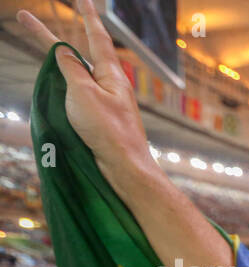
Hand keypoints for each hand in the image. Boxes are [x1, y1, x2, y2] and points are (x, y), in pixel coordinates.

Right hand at [18, 0, 157, 182]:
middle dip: (49, 38)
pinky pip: (76, 96)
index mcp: (111, 74)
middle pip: (75, 54)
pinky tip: (54, 94)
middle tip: (23, 17)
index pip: (96, 36)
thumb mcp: (84, 93)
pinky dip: (62, 90)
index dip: (87, 15)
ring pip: (74, 77)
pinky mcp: (100, 118)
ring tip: (39, 78)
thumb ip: (71, 70)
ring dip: (55, 69)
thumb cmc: (108, 130)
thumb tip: (65, 53)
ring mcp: (105, 101)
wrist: (124, 167)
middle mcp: (109, 84)